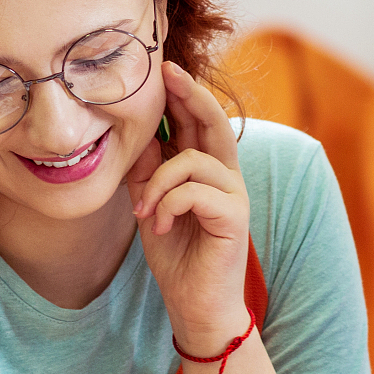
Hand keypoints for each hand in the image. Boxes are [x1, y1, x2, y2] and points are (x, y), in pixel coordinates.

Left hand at [126, 60, 251, 350]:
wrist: (196, 305)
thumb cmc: (177, 256)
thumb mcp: (151, 204)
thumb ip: (148, 170)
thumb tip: (138, 133)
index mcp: (208, 172)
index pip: (199, 123)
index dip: (183, 94)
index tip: (162, 68)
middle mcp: (227, 178)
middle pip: (214, 123)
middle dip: (190, 95)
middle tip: (168, 72)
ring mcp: (235, 196)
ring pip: (194, 161)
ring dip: (159, 182)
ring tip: (144, 211)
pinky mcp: (235, 217)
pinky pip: (197, 191)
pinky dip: (170, 204)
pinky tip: (160, 225)